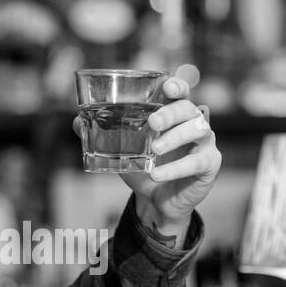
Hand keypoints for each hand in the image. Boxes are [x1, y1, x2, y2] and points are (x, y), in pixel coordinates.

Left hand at [72, 76, 220, 242]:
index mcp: (174, 114)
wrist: (157, 201)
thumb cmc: (144, 168)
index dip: (177, 85)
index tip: (167, 87)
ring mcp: (205, 143)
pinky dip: (176, 168)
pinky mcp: (210, 165)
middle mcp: (193, 123)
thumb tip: (75, 121)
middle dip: (171, 112)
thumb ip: (101, 134)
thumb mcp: (121, 150)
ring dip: (175, 137)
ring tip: (154, 148)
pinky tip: (158, 174)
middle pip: (189, 107)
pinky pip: (197, 162)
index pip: (181, 91)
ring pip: (199, 129)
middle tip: (153, 123)